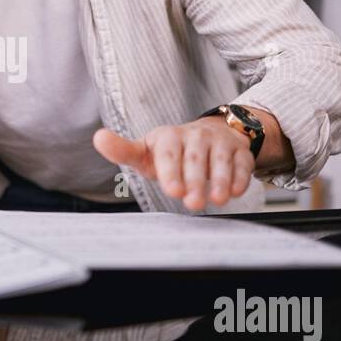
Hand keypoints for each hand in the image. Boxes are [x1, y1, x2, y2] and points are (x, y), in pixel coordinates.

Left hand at [93, 119, 254, 210]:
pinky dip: (240, 176)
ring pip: (220, 159)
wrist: (208, 137)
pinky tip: (235, 191)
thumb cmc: (171, 152)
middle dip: (195, 181)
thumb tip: (98, 138)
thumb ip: (123, 150)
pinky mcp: (239, 150)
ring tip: (217, 199)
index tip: (172, 191)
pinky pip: (242, 162)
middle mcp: (195, 136)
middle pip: (194, 159)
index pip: (168, 153)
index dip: (170, 171)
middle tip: (193, 203)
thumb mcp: (145, 152)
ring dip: (219, 180)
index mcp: (168, 137)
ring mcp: (218, 142)